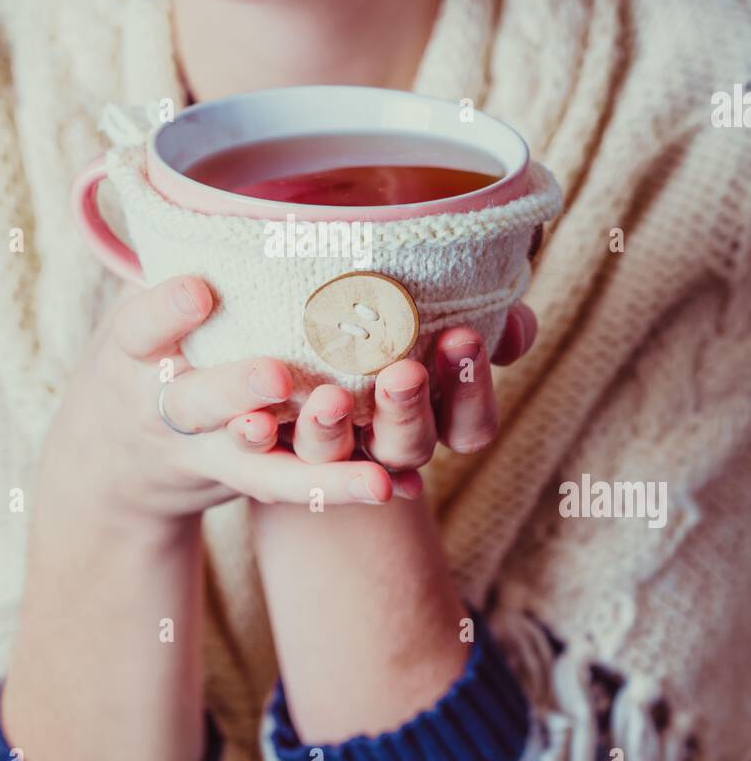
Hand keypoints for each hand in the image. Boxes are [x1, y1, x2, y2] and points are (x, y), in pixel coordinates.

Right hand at [36, 273, 404, 528]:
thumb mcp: (138, 308)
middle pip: (196, 405)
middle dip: (233, 388)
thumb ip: (166, 254)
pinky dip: (345, 488)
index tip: (199, 288)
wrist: (110, 468)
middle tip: (278, 376)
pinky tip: (397, 486)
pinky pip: (297, 489)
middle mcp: (166, 409)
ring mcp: (209, 455)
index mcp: (136, 354)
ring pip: (259, 469)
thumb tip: (169, 159)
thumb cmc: (145, 355)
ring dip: (318, 468)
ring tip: (374, 472)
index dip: (164, 311)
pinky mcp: (248, 482)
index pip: (138, 329)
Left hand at [228, 304, 537, 493]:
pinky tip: (249, 421)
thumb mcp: (433, 302)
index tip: (461, 336)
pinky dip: (255, 437)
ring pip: (332, 458)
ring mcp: (323, 450)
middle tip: (401, 372)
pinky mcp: (262, 449)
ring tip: (327, 398)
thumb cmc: (381, 306)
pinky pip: (258, 454)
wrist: (283, 335)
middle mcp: (381, 443)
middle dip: (407, 409)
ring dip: (333, 432)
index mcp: (433, 414)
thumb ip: (485, 313)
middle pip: (408, 447)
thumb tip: (512, 330)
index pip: (470, 425)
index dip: (469, 390)